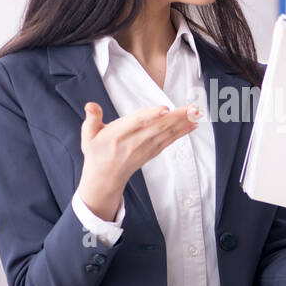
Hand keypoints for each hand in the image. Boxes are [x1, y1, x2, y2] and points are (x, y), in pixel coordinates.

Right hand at [76, 102, 199, 220]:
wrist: (104, 179)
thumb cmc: (97, 153)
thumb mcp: (88, 136)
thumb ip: (91, 119)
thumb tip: (90, 105)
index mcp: (118, 135)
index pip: (136, 123)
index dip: (151, 115)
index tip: (164, 109)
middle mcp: (134, 142)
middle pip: (157, 127)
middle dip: (177, 117)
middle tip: (193, 107)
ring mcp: (145, 148)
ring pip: (166, 133)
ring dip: (183, 122)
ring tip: (197, 113)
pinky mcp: (152, 152)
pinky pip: (169, 141)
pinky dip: (181, 132)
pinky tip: (192, 124)